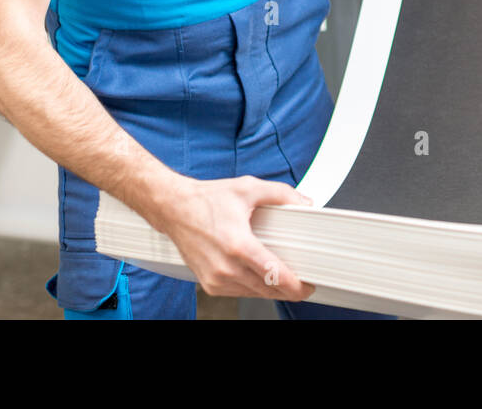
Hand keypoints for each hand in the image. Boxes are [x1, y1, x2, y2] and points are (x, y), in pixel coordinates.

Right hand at [159, 175, 314, 300]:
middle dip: (288, 290)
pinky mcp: (209, 284)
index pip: (274, 276)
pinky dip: (252, 288)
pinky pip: (239, 293)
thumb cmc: (206, 200)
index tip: (308, 286)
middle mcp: (225, 267)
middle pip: (267, 290)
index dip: (295, 286)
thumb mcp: (248, 188)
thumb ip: (280, 194)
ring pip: (254, 294)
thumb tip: (304, 202)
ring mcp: (215, 279)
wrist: (174, 209)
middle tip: (302, 282)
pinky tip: (260, 277)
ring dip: (270, 290)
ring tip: (283, 278)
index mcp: (238, 245)